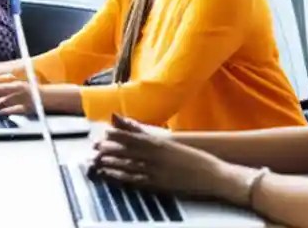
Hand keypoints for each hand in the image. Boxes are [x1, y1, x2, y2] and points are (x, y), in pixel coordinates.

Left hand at [92, 114, 235, 201]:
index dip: (117, 135)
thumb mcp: (171, 142)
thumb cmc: (193, 157)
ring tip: (98, 159)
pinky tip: (110, 174)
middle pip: (127, 151)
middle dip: (109, 148)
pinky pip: (135, 180)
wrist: (212, 174)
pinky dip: (120, 176)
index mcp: (160, 143)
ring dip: (111, 162)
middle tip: (95, 147)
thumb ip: (148, 134)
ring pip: (128, 165)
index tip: (104, 133)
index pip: (133, 137)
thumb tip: (131, 123)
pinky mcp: (158, 184)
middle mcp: (156, 156)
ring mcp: (156, 171)